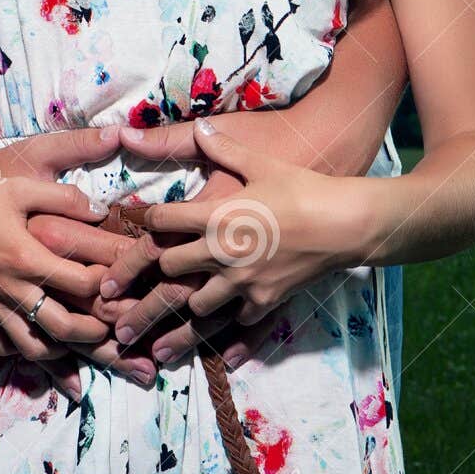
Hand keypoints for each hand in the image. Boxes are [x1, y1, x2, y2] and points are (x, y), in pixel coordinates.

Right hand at [0, 159, 117, 366]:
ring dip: (64, 351)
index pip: (81, 282)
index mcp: (26, 256)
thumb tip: (100, 211)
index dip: (107, 284)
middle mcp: (11, 289)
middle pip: (64, 328)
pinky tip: (39, 344)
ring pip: (34, 349)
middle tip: (112, 326)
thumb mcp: (18, 187)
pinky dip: (25, 352)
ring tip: (81, 342)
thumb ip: (62, 197)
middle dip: (95, 333)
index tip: (120, 280)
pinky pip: (4, 347)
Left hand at [105, 119, 364, 368]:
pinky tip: (215, 347)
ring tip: (160, 329)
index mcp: (217, 215)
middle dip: (151, 277)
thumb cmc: (301, 186)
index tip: (130, 231)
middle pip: (170, 269)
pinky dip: (227, 333)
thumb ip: (222, 147)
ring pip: (197, 307)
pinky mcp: (266, 301)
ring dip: (181, 312)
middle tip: (130, 290)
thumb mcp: (259, 162)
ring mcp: (245, 282)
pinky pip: (238, 325)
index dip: (142, 225)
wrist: (344, 222)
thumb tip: (200, 126)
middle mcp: (223, 252)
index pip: (163, 222)